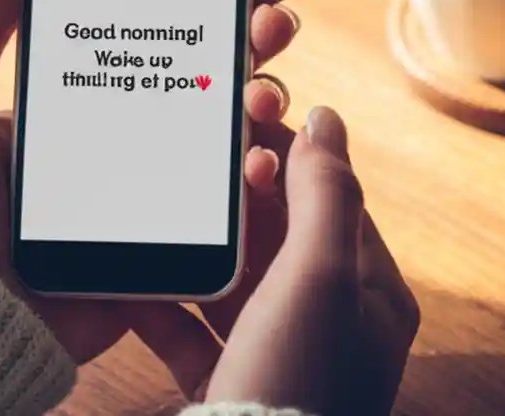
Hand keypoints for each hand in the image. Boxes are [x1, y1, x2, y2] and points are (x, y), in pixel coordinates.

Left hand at [0, 0, 314, 361]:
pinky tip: (263, 148)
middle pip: (207, 61)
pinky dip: (258, 167)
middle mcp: (126, 128)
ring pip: (231, 122)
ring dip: (265, 89)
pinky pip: (231, 196)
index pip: (153, 20)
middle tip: (275, 13)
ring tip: (265, 82)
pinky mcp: (172, 235)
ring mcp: (155, 180)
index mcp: (80, 91)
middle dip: (256, 25)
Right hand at [132, 107, 420, 413]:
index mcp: (374, 298)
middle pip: (285, 238)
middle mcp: (332, 327)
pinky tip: (130, 277)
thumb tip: (326, 120)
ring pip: (237, 282)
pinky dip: (164, 304)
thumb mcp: (320, 276)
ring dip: (202, 243)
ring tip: (166, 203)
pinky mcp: (230, 388)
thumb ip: (324, 192)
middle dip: (245, 194)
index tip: (252, 115)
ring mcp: (280, 359)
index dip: (296, 156)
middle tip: (205, 153)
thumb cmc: (298, 380)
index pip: (336, 203)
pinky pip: (193, 332)